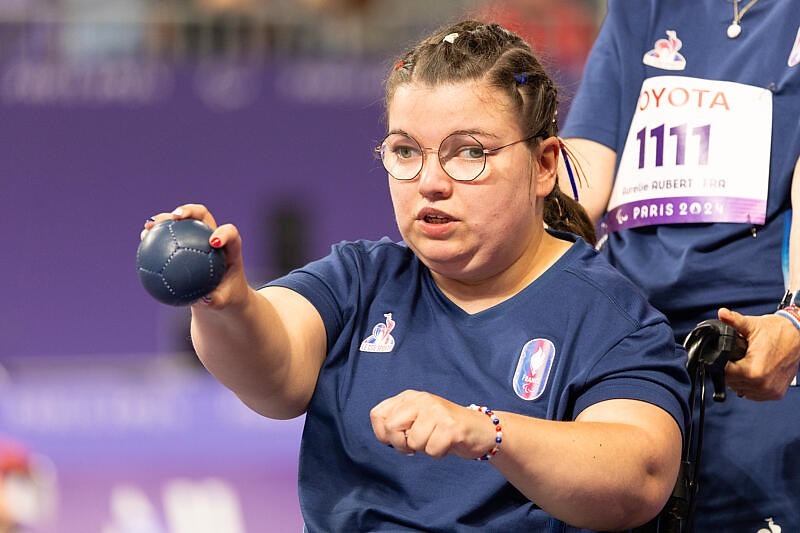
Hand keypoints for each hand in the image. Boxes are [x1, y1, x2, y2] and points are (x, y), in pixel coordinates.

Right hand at [141, 204, 249, 308]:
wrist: (222, 292)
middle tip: (174, 217)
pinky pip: (170, 235)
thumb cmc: (226, 296)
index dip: (223, 233)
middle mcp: (214, 235)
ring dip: (165, 218)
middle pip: (203, 215)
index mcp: (230, 247)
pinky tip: (143, 238)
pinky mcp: (186, 241)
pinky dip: (157, 234)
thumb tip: (205, 300)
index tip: (212, 242)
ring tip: (149, 225)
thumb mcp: (224, 301)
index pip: (230, 233)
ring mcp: (199, 236)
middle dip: (189, 211)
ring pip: (183, 221)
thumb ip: (216, 300)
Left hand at [370, 390, 496, 459]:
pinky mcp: (451, 426)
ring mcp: (437, 411)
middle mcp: (421, 399)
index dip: (382, 433)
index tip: (398, 439)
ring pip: (414, 442)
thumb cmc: (443, 428)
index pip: (378, 414)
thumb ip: (398, 423)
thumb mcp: (416, 419)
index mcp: (409, 397)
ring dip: (425, 449)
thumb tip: (384, 436)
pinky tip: (447, 444)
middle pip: (391, 428)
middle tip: (417, 444)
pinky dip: (439, 454)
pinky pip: (432, 450)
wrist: (480, 429)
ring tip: (436, 440)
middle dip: (402, 444)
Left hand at [719, 307, 799, 399]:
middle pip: (732, 383)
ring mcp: (770, 392)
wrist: (799, 337)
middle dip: (731, 370)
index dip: (722, 364)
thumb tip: (722, 313)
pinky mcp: (776, 394)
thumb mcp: (752, 325)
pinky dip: (751, 385)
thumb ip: (733, 321)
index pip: (725, 374)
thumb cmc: (777, 331)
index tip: (727, 356)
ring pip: (742, 389)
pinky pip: (754, 394)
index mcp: (753, 371)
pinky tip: (752, 373)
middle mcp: (762, 385)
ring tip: (745, 364)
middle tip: (737, 357)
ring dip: (740, 379)